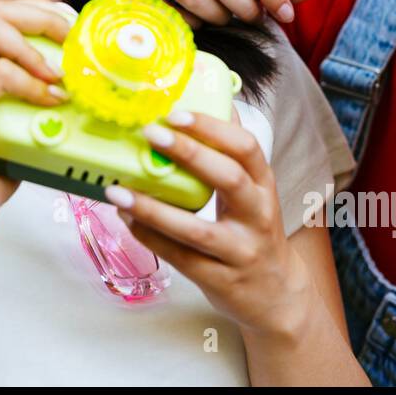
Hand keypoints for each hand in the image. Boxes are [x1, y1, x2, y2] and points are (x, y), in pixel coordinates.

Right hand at [0, 0, 72, 255]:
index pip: (2, 14)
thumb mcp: (19, 122)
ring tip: (62, 74)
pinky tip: (51, 100)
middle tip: (75, 43)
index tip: (76, 31)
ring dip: (34, 46)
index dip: (43, 14)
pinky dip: (29, 83)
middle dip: (42, 18)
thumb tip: (87, 79)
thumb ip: (38, 94)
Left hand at [105, 110, 310, 338]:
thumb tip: (217, 99)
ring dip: (154, 208)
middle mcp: (258, 216)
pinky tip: (126, 219)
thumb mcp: (255, 191)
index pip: (247, 149)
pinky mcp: (220, 281)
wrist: (278, 295)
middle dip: (191, 154)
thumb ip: (234, 152)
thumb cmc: (255, 232)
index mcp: (264, 186)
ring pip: (198, 229)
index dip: (213, 128)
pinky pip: (181, 258)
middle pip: (231, 179)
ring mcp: (240, 251)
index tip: (176, 112)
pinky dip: (151, 238)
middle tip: (151, 133)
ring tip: (117, 189)